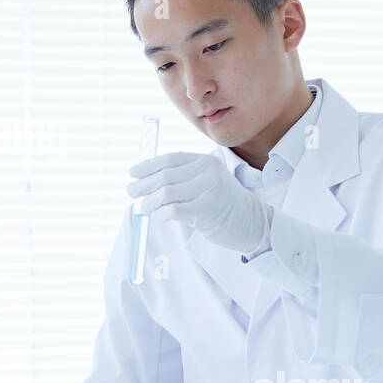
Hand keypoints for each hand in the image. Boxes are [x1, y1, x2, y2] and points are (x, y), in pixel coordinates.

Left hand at [128, 152, 268, 251]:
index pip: (169, 160)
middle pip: (165, 176)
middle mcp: (207, 171)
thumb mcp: (206, 183)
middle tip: (130, 191)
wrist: (252, 222)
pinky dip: (163, 213)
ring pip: (167, 193)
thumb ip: (184, 179)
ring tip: (142, 207)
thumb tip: (148, 181)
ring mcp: (209, 188)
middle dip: (144, 184)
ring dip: (150, 201)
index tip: (132, 172)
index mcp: (204, 161)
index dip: (148, 166)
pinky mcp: (208, 208)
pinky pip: (175, 209)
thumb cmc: (223, 205)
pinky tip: (160, 216)